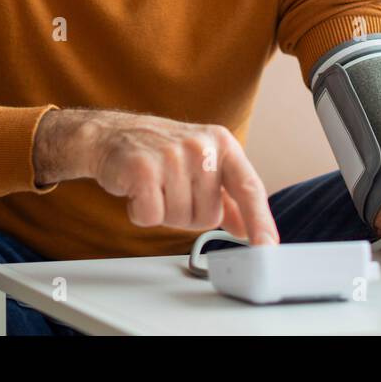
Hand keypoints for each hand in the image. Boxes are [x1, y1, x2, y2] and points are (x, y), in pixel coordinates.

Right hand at [40, 109, 279, 244]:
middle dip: (189, 214)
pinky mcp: (143, 168)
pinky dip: (142, 213)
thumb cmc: (161, 151)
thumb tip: (247, 228)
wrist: (113, 134)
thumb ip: (227, 198)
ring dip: (164, 212)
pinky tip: (137, 191)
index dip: (260, 221)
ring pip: (180, 219)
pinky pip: (152, 217)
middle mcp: (201, 146)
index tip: (267, 247)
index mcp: (222, 143)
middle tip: (171, 190)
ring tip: (154, 186)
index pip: (249, 187)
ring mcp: (172, 155)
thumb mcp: (202, 166)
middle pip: (209, 216)